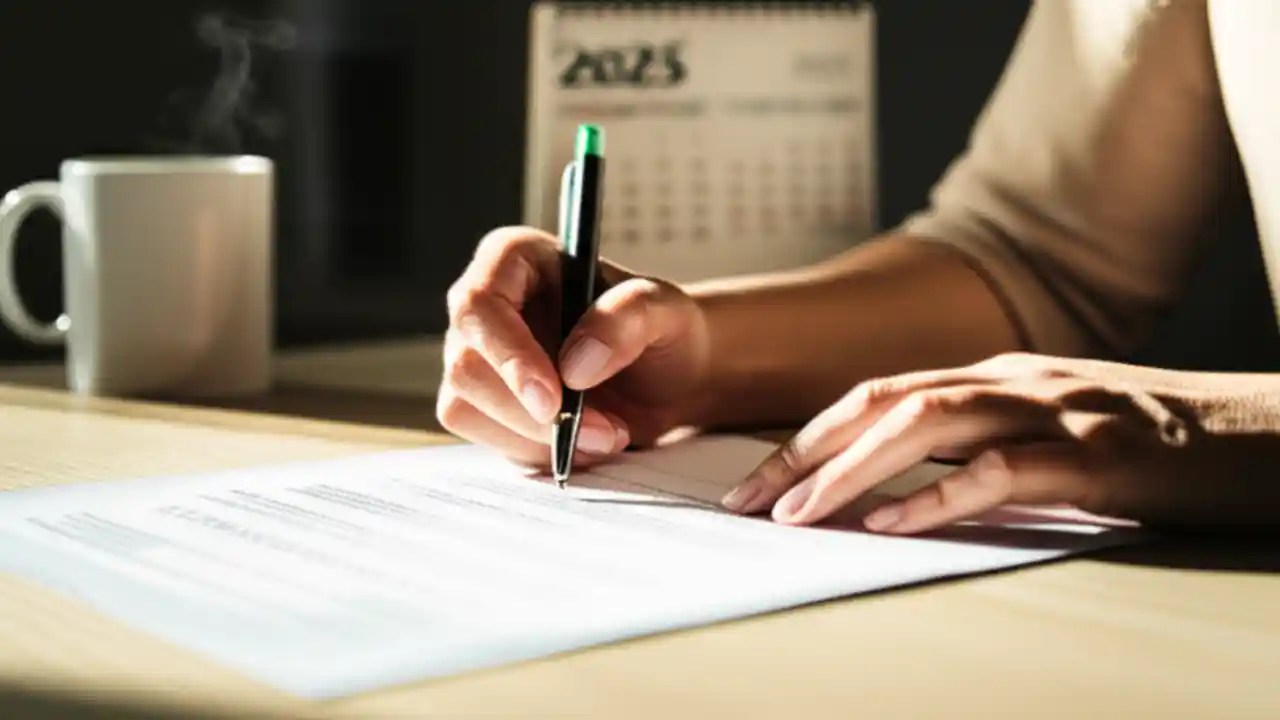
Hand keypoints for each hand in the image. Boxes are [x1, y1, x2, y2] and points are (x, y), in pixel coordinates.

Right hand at [438, 227, 710, 468]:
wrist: (668, 379)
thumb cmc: (663, 330)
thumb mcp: (668, 311)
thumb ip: (629, 318)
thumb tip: (575, 366)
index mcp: (515, 259)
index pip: (479, 303)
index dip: (507, 354)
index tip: (552, 399)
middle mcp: (486, 306)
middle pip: (466, 366)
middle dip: (532, 414)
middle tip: (603, 431)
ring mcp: (479, 357)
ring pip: (466, 408)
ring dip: (536, 439)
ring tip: (604, 435)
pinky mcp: (484, 404)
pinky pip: (486, 438)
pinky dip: (535, 453)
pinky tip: (581, 444)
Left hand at [722, 352, 1279, 532]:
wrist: (1264, 435)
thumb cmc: (1152, 444)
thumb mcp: (1051, 429)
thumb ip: (980, 441)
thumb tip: (892, 483)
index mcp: (996, 376)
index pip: (879, 394)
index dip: (810, 435)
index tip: (756, 480)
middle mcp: (1016, 381)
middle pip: (886, 401)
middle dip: (806, 449)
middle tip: (748, 500)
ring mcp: (1059, 412)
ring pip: (931, 422)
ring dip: (852, 470)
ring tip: (797, 514)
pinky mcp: (1102, 456)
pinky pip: (1005, 471)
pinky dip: (939, 496)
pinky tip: (891, 524)